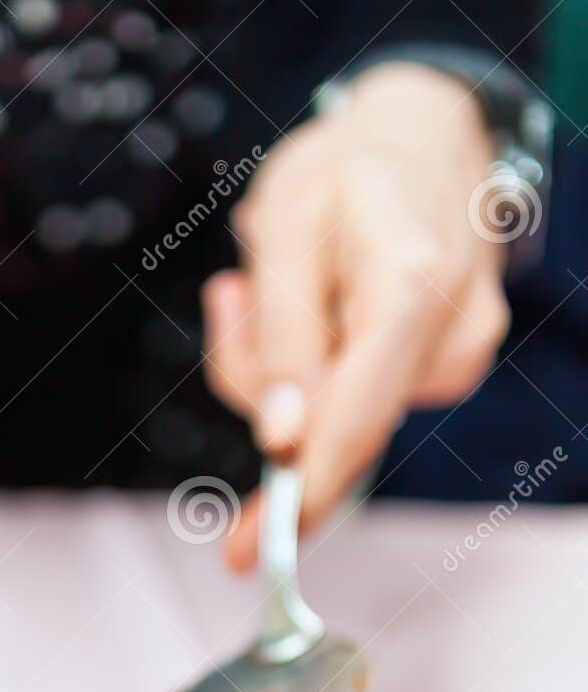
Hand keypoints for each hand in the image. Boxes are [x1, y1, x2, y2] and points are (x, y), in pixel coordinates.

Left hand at [203, 63, 509, 569]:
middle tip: (233, 300)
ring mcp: (458, 358)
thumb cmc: (347, 168)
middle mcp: (451, 336)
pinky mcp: (447, 368)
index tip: (248, 554)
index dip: (295, 497)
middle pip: (331, 429)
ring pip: (333, 418)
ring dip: (281, 372)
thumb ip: (280, 332)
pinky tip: (312, 304)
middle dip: (263, 395)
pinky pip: (352, 400)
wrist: (423, 137)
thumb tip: (282, 437)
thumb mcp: (283, 222)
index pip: (350, 424)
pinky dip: (313, 368)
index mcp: (411, 289)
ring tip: (273, 283)